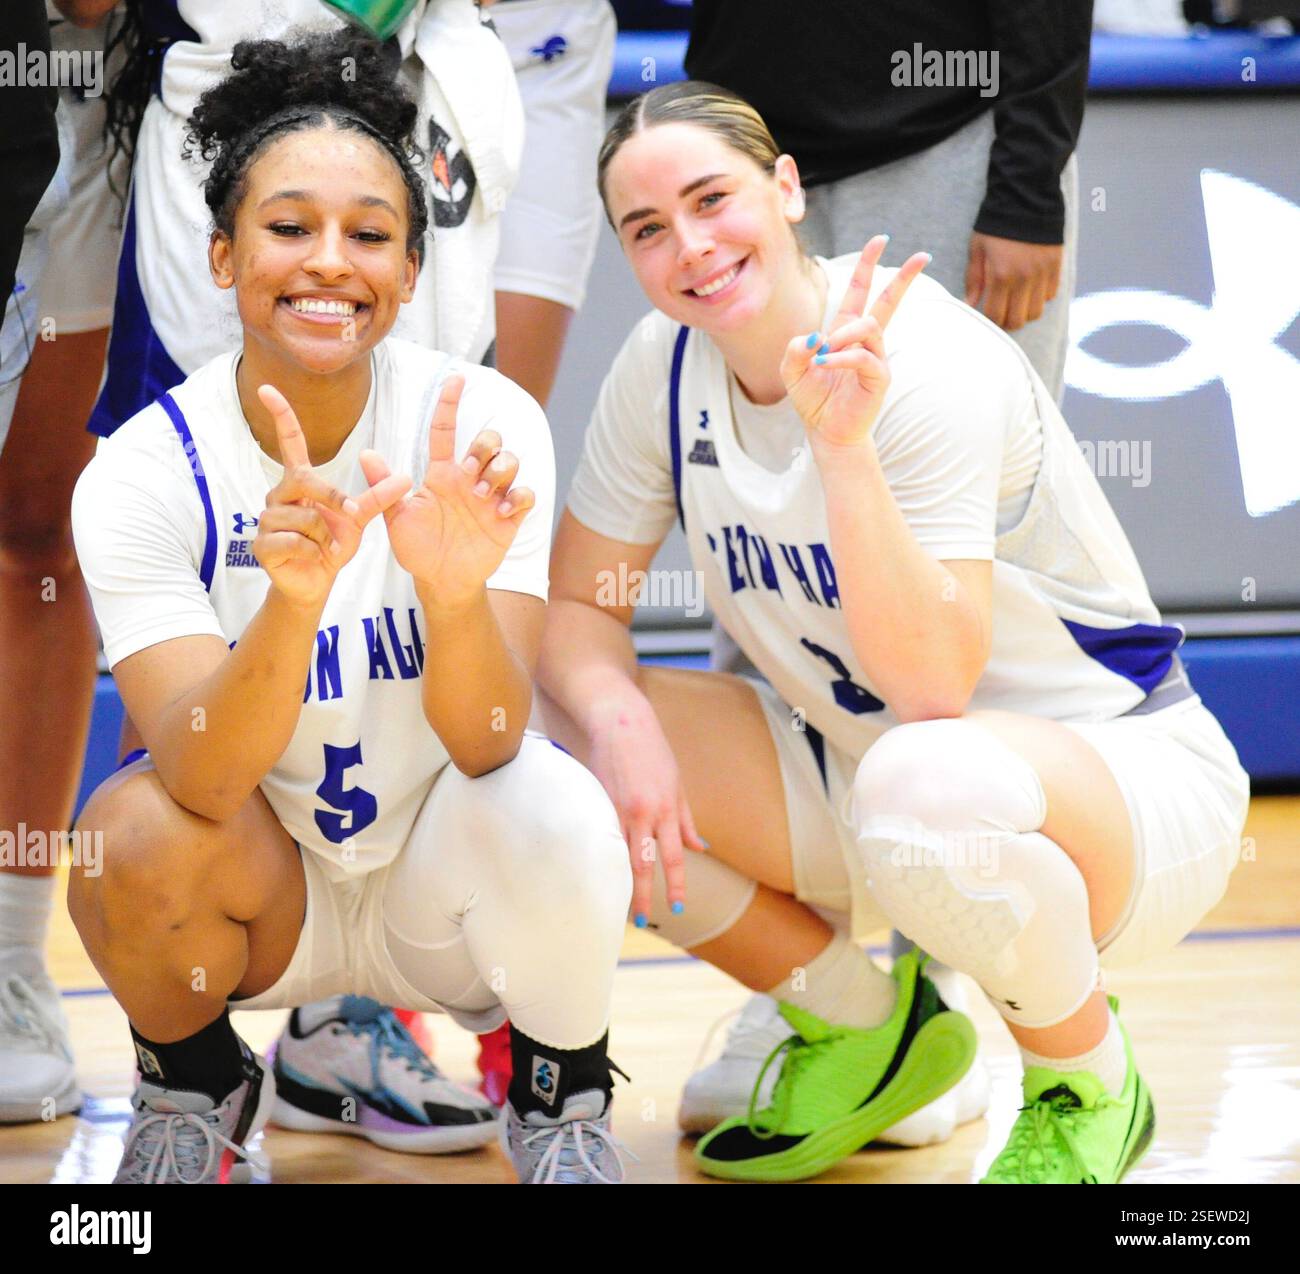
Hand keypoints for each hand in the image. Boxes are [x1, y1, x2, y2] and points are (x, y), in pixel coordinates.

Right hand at [252, 385, 410, 607]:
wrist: (316, 583)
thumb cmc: (332, 546)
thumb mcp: (359, 519)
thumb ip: (378, 497)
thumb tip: (407, 477)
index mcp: (300, 483)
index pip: (290, 443)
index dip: (282, 416)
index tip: (268, 388)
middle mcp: (279, 494)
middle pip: (306, 480)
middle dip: (333, 499)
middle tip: (351, 518)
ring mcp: (267, 518)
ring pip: (305, 518)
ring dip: (326, 538)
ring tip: (326, 549)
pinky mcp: (262, 544)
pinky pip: (294, 542)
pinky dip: (313, 553)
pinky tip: (312, 559)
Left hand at [359, 373, 535, 607]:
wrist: (440, 580)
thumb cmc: (417, 548)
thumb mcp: (396, 517)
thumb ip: (385, 485)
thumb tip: (365, 453)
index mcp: (442, 475)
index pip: (446, 430)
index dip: (449, 403)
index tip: (455, 378)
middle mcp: (469, 480)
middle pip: (488, 440)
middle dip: (483, 448)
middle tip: (470, 474)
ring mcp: (491, 498)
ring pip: (510, 460)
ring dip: (500, 470)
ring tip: (484, 494)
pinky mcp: (509, 518)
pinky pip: (526, 494)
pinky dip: (519, 497)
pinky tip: (503, 511)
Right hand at [587, 697, 706, 925]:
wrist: (621, 722)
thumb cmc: (653, 751)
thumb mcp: (677, 785)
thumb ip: (686, 820)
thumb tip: (700, 847)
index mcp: (665, 810)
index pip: (673, 857)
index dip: (675, 885)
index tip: (677, 907)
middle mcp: (642, 813)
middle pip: (642, 864)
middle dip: (642, 895)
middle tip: (642, 922)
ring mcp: (616, 808)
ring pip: (618, 854)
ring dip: (619, 880)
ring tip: (616, 903)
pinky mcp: (596, 801)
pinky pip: (600, 835)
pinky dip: (602, 856)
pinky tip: (598, 872)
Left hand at [779, 234, 929, 449]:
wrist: (825, 430)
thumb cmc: (812, 399)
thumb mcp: (792, 370)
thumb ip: (795, 349)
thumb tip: (814, 337)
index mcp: (845, 331)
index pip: (860, 292)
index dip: (867, 266)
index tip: (880, 240)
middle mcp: (865, 341)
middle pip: (887, 301)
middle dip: (905, 277)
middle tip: (923, 255)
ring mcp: (875, 357)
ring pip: (868, 326)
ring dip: (843, 335)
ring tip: (824, 353)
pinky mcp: (879, 377)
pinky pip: (863, 356)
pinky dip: (841, 357)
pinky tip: (824, 363)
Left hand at [964, 232, 1062, 330]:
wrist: (1026, 198)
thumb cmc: (995, 224)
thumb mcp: (977, 250)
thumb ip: (973, 280)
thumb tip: (969, 304)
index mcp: (1001, 275)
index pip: (995, 315)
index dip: (989, 321)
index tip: (986, 315)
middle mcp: (1024, 278)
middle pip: (1017, 320)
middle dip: (1006, 322)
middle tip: (1001, 313)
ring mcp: (1042, 273)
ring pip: (1036, 312)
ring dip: (1024, 312)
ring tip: (1016, 303)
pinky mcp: (1056, 266)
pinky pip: (1050, 295)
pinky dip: (1040, 298)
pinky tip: (1030, 289)